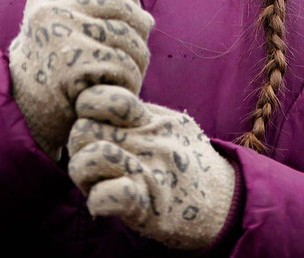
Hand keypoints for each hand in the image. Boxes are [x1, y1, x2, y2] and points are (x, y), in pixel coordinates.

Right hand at [9, 0, 153, 156]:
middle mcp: (53, 8)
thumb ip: (98, 18)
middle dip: (138, 34)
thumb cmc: (48, 76)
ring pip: (130, 38)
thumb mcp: (60, 34)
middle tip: (130, 59)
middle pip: (123, 7)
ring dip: (136, 63)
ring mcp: (63, 33)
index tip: (131, 15)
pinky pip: (126, 66)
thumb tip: (148, 18)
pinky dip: (129, 83)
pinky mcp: (75, 62)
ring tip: (118, 79)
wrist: (16, 116)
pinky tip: (111, 92)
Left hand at [67, 86, 236, 250]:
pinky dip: (99, 200)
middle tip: (92, 157)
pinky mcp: (147, 206)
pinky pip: (110, 196)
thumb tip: (105, 97)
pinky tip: (104, 202)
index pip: (101, 96)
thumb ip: (140, 112)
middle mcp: (147, 142)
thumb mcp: (172, 125)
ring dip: (83, 172)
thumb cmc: (190, 161)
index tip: (96, 124)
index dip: (88, 109)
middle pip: (84, 129)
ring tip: (96, 180)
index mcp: (149, 120)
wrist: (225, 202)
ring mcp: (147, 173)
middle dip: (79, 144)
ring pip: (89, 159)